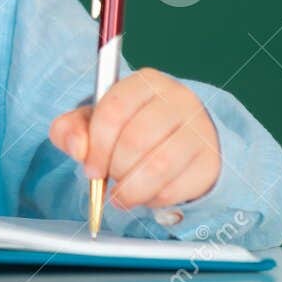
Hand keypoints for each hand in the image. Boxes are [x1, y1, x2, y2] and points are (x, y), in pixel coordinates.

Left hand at [48, 68, 220, 212]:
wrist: (179, 139)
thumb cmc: (129, 128)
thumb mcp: (93, 123)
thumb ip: (71, 130)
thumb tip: (77, 148)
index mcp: (145, 83)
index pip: (114, 110)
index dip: (97, 145)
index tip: (90, 167)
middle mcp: (178, 100)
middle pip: (136, 140)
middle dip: (114, 168)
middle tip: (108, 180)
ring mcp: (199, 130)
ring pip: (159, 166)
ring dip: (132, 189)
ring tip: (122, 195)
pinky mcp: (210, 161)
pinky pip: (177, 187)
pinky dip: (154, 199)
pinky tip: (147, 195)